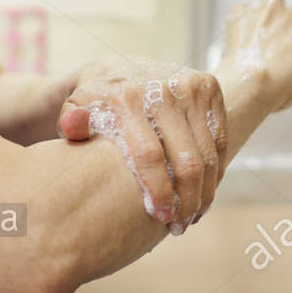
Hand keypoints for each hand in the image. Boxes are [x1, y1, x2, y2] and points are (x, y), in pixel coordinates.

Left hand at [57, 57, 226, 233]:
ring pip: (209, 154)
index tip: (161, 218)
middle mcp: (162, 89)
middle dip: (187, 201)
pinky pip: (220, 139)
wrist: (120, 67)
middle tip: (179, 226)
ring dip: (205, 192)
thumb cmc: (96, 102)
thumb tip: (72, 126)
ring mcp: (190, 86)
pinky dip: (215, 170)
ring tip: (192, 215)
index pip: (149, 155)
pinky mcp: (209, 87)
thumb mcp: (76, 109)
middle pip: (187, 160)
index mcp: (127, 97)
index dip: (159, 192)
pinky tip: (204, 191)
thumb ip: (71, 121)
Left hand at [218, 0, 291, 111]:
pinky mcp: (245, 9)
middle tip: (277, 61)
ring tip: (260, 55)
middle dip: (289, 39)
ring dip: (270, 31)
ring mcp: (270, 8)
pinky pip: (250, 17)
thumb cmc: (277, 91)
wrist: (246, 88)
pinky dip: (249, 29)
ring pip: (274, 17)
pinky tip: (247, 47)